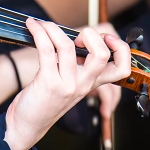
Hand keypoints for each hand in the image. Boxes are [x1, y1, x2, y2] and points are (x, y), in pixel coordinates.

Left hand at [4, 18, 130, 149]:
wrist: (27, 124)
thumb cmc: (45, 100)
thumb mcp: (70, 84)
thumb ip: (78, 65)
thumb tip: (74, 36)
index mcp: (92, 83)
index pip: (122, 68)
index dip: (121, 48)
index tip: (105, 38)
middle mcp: (84, 84)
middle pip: (102, 55)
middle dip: (91, 34)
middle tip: (75, 37)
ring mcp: (67, 84)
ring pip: (68, 46)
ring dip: (53, 28)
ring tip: (42, 25)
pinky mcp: (48, 83)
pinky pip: (46, 49)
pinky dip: (39, 33)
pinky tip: (32, 27)